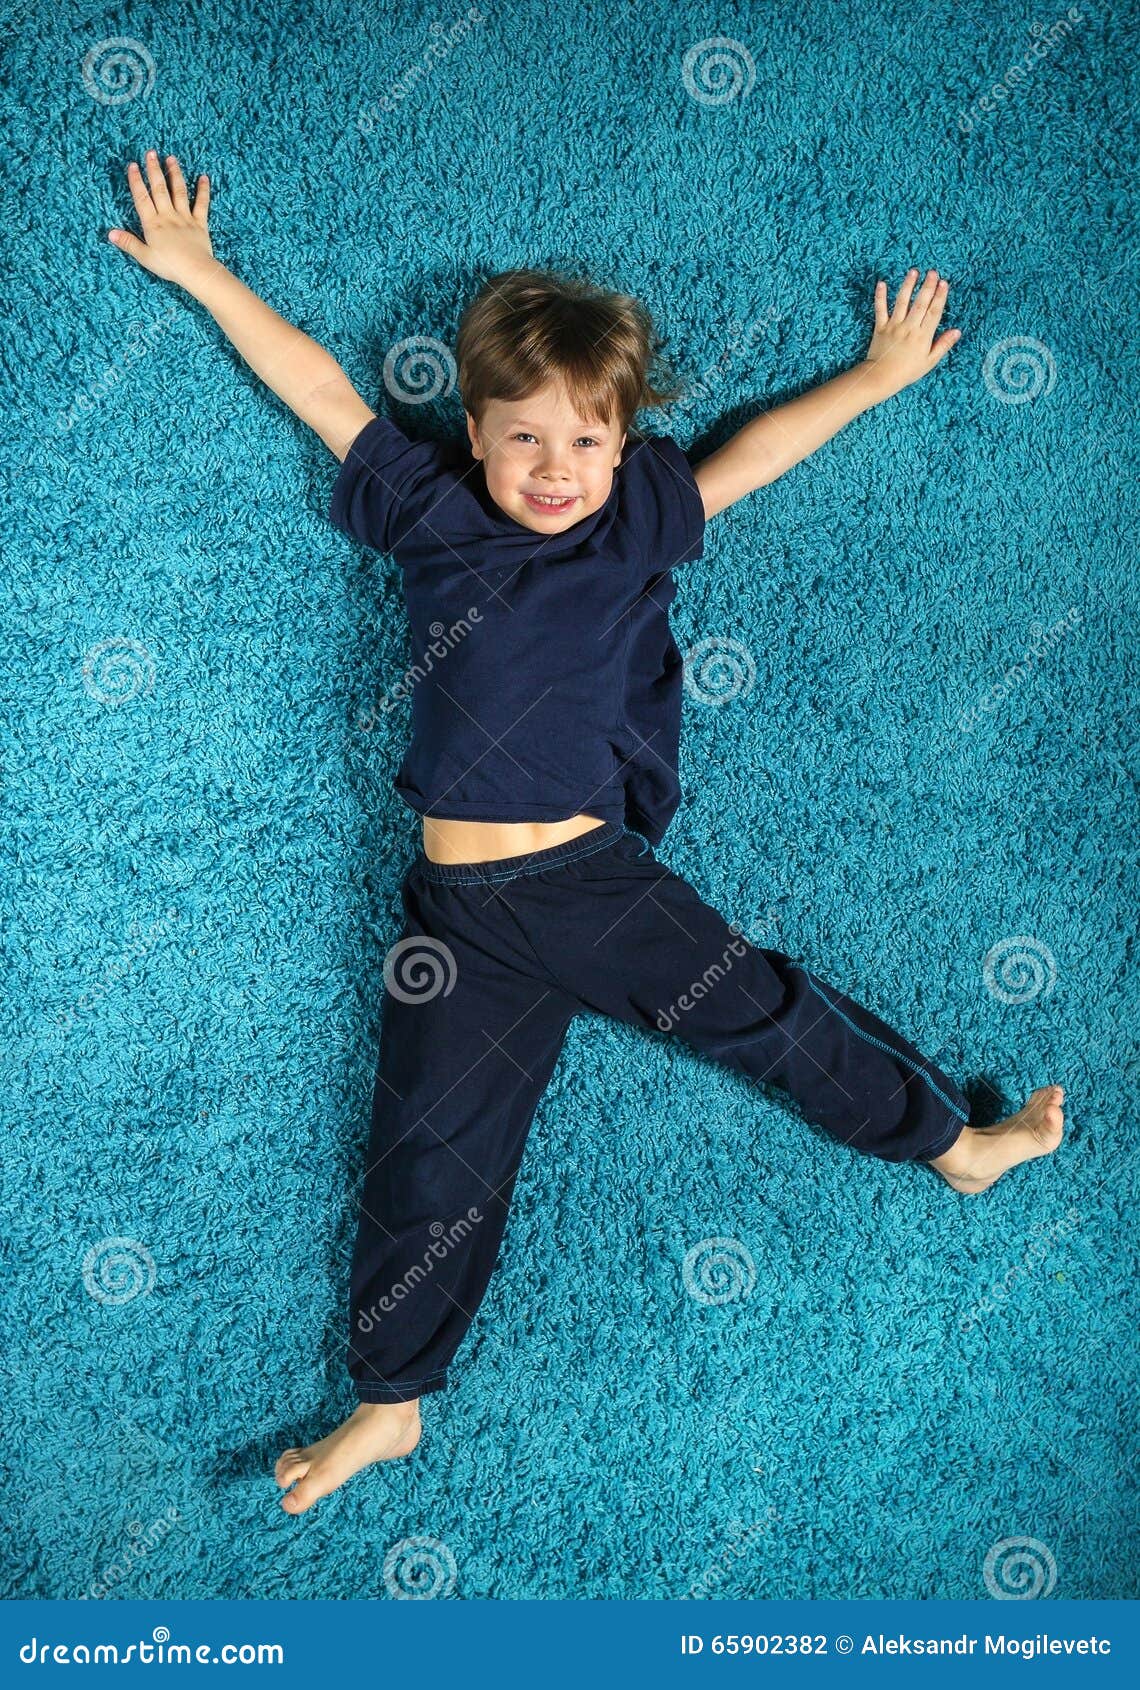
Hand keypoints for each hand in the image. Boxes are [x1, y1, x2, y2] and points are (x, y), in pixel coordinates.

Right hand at [108, 150, 213, 284]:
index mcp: (153, 224)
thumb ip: (128, 243)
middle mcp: (168, 216)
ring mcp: (185, 218)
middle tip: (150, 152)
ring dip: (175, 174)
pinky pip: (202, 204)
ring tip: (171, 159)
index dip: (136, 181)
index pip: (142, 198)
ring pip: (179, 191)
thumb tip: (110, 233)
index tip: (132, 165)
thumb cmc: (169, 265)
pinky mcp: (200, 223)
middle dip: (154, 170)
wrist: (195, 270)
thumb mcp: (144, 256)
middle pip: (160, 189)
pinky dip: (203, 190)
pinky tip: (204, 177)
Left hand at [863, 267, 960, 396]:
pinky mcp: (880, 327)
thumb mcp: (929, 361)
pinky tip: (882, 283)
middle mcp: (909, 328)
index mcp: (923, 336)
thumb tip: (957, 331)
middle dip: (927, 286)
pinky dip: (880, 296)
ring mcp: (894, 326)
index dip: (940, 297)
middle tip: (933, 272)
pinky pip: (880, 309)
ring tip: (913, 272)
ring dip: (908, 285)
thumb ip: (943, 345)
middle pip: (920, 303)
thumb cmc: (907, 372)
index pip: (934, 312)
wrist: (881, 378)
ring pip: (902, 302)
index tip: (944, 283)